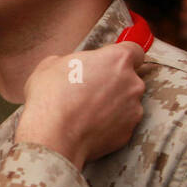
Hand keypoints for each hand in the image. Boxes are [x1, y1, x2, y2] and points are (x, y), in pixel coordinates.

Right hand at [14, 42, 145, 168]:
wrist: (53, 136)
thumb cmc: (51, 97)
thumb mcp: (50, 65)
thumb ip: (70, 61)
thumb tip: (68, 66)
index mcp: (117, 59)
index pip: (135, 50)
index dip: (121, 56)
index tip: (110, 62)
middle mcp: (132, 83)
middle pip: (130, 78)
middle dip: (113, 82)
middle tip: (88, 89)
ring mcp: (133, 109)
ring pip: (126, 102)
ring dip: (112, 104)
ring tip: (86, 111)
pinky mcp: (128, 132)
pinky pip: (121, 123)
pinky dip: (109, 124)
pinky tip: (88, 126)